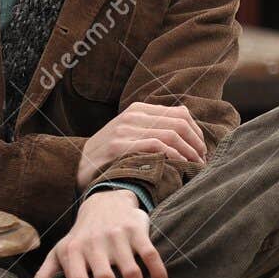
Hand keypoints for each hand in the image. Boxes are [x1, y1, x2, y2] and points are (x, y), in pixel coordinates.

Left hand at [21, 188, 167, 277]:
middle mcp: (94, 244)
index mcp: (73, 251)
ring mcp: (117, 237)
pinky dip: (158, 273)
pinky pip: (150, 255)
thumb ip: (45, 273)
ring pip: (131, 272)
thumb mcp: (60, 250)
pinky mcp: (137, 231)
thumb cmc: (80, 235)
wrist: (104, 200)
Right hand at [76, 100, 206, 188]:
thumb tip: (187, 127)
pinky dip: (174, 156)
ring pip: (171, 134)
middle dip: (196, 143)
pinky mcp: (120, 145)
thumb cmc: (109, 156)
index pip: (180, 114)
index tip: (201, 150)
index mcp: (138, 110)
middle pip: (179, 123)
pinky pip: (157, 146)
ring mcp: (125, 130)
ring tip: (195, 166)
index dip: (196, 132)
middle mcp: (133, 115)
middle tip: (202, 160)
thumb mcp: (130, 135)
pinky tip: (180, 166)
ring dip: (189, 152)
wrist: (76, 168)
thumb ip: (153, 128)